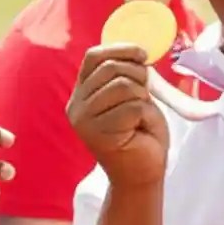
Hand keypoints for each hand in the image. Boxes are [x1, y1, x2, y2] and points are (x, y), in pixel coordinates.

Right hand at [67, 44, 169, 189]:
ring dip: (142, 98)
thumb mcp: (133, 96)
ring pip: (123, 86)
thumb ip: (127, 75)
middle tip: (145, 97)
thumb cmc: (140, 135)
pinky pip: (133, 107)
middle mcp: (77, 106)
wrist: (142, 175)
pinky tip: (140, 130)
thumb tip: (138, 52)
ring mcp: (85, 121)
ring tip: (140, 117)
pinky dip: (146, 115)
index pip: (94, 57)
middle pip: (112, 68)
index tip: (143, 55)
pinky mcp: (99, 134)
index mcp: (82, 93)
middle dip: (138, 76)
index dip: (120, 49)